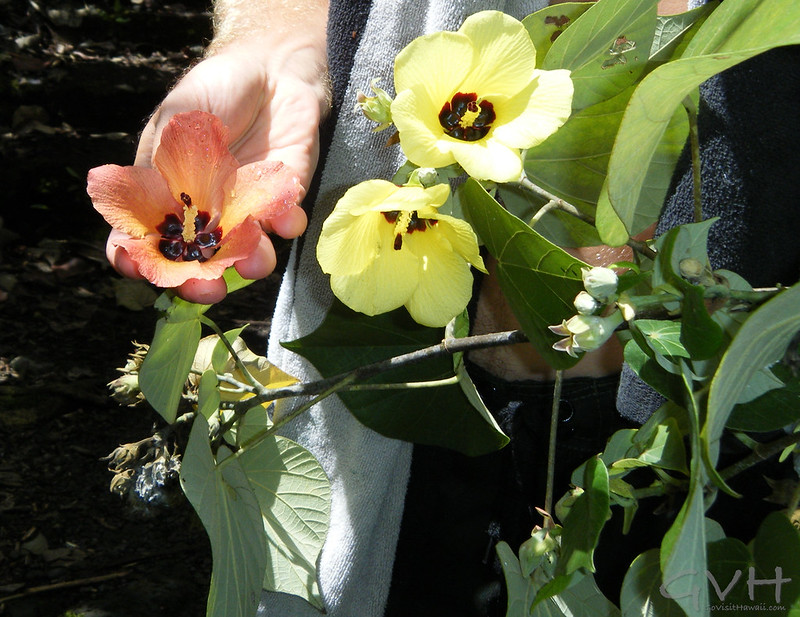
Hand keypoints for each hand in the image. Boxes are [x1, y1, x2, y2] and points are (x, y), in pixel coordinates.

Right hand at [107, 41, 326, 303]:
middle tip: (205, 289)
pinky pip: (286, 223)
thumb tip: (146, 209)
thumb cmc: (214, 91)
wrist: (272, 68)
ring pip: (246, 253)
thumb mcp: (173, 121)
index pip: (146, 240)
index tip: (137, 268)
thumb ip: (158, 164)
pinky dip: (287, 224)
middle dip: (199, 282)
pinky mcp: (285, 200)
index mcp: (169, 197)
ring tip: (253, 261)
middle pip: (198, 263)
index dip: (137, 260)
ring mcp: (247, 211)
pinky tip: (287, 217)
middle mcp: (207, 214)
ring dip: (250, 263)